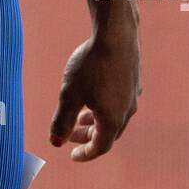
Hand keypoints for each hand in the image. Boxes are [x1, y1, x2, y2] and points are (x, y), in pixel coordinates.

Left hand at [49, 28, 141, 160]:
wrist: (116, 34)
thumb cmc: (91, 65)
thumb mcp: (70, 94)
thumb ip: (62, 120)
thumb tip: (55, 142)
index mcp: (113, 120)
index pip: (100, 147)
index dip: (85, 153)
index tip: (71, 155)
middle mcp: (127, 110)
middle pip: (108, 133)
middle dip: (87, 136)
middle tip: (69, 133)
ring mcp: (133, 94)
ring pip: (114, 116)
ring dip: (96, 120)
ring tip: (80, 114)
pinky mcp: (134, 78)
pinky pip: (119, 101)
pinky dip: (105, 105)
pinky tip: (95, 93)